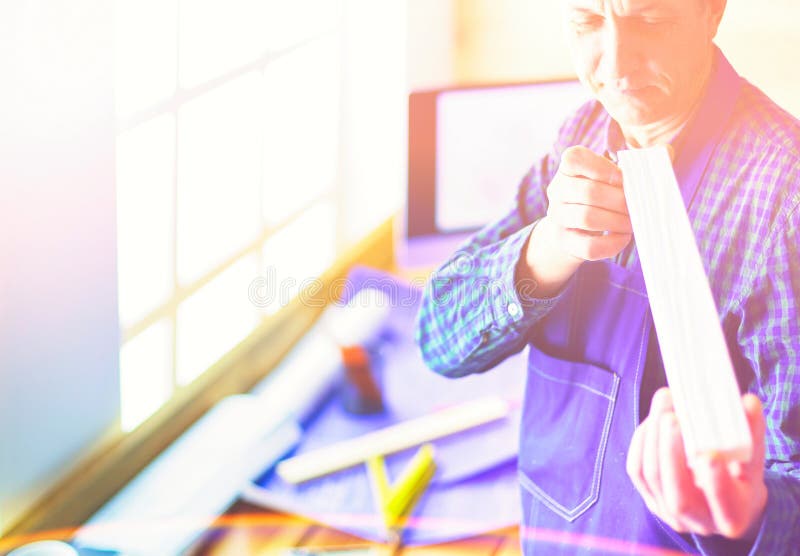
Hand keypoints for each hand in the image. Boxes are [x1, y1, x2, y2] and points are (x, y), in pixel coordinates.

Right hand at [522, 146, 631, 295]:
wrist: (573, 228)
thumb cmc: (601, 195)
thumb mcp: (613, 175)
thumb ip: (639, 162)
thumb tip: (666, 152)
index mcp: (568, 167)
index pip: (575, 158)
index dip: (603, 168)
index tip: (624, 179)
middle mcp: (557, 189)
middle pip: (588, 192)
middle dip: (620, 201)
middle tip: (638, 207)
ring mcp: (557, 216)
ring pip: (587, 218)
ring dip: (617, 221)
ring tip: (632, 222)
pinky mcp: (563, 241)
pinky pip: (588, 246)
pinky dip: (611, 243)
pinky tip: (623, 237)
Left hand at [626, 388, 767, 539]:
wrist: (723, 498)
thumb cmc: (740, 477)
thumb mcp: (754, 461)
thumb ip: (752, 435)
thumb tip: (748, 402)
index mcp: (733, 516)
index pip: (723, 505)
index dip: (715, 483)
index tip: (710, 455)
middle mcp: (698, 521)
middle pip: (677, 496)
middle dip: (671, 453)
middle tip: (673, 418)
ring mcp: (669, 512)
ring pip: (651, 477)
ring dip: (653, 438)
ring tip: (663, 406)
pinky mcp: (650, 497)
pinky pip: (637, 470)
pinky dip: (641, 442)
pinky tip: (652, 420)